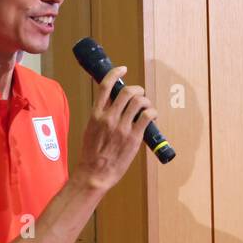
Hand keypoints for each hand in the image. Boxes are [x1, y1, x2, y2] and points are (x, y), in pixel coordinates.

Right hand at [75, 66, 157, 191]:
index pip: (106, 86)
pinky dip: (152, 112)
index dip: (116, 73)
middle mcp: (109, 117)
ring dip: (147, 101)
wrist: (95, 173)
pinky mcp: (133, 137)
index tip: (123, 69)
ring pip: (139, 102)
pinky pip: (147, 116)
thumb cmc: (92, 155)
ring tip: (147, 107)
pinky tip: (152, 116)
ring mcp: (122, 127)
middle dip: (138, 90)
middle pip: (127, 92)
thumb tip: (111, 107)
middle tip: (141, 94)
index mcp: (96, 114)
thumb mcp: (90, 130)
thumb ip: (100, 117)